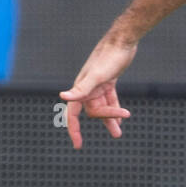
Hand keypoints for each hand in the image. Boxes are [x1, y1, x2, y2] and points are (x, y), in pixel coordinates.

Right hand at [59, 34, 136, 148]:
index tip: (78, 145)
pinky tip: (122, 118)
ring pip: (102, 107)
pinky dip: (114, 108)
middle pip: (94, 111)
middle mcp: (87, 88)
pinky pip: (109, 99)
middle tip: (118, 133)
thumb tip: (62, 97)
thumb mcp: (96, 76)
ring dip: (110, 119)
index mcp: (81, 88)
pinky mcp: (108, 81)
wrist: (122, 40)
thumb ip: (81, 89)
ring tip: (118, 133)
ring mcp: (98, 85)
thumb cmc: (109, 57)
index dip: (74, 130)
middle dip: (106, 121)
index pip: (73, 114)